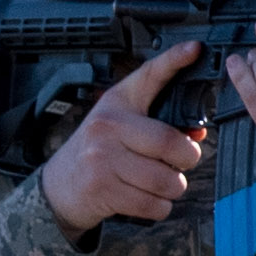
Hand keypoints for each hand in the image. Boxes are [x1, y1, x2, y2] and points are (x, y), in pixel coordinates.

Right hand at [39, 38, 204, 240]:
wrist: (59, 185)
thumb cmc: (97, 151)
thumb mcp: (120, 124)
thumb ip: (157, 122)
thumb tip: (196, 135)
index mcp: (117, 104)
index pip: (149, 76)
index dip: (174, 61)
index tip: (194, 49)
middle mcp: (108, 127)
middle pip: (170, 142)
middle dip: (187, 158)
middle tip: (181, 162)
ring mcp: (103, 159)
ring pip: (166, 179)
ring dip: (174, 187)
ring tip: (161, 182)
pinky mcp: (103, 191)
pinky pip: (154, 205)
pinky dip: (160, 207)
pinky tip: (148, 198)